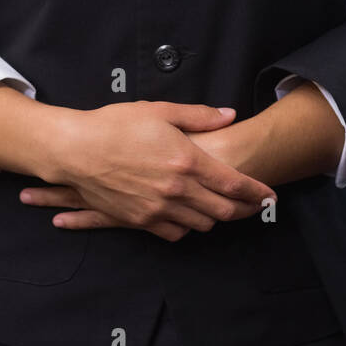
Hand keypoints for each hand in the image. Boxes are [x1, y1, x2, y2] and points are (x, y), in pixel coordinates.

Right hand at [20, 101, 276, 241]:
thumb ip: (199, 116)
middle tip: (254, 207)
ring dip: (215, 218)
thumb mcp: (159, 111)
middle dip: (244, 210)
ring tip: (222, 210)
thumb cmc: (115, 125)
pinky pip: (174, 234)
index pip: (234, 184)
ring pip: (201, 225)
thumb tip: (229, 116)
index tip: (270, 196)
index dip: (257, 193)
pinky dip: (186, 228)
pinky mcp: (140, 221)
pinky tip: (189, 218)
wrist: (75, 150)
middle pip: (223, 210)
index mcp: (186, 160)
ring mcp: (158, 209)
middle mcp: (177, 189)